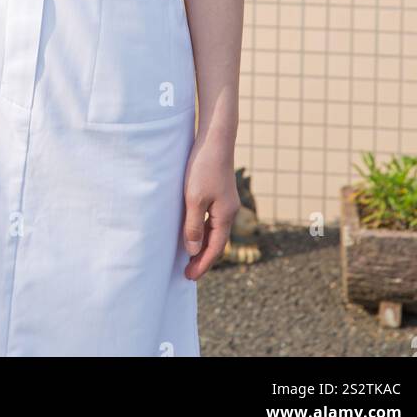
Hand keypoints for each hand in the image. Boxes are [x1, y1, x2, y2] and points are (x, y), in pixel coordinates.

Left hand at [181, 132, 241, 278]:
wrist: (215, 139)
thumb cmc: (203, 167)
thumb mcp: (194, 199)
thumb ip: (193, 226)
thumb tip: (192, 251)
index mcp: (225, 215)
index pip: (215, 249)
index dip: (202, 264)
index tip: (189, 277)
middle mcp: (229, 211)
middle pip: (217, 242)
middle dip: (203, 258)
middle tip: (187, 272)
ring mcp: (226, 201)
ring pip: (214, 231)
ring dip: (202, 244)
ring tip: (189, 257)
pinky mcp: (220, 192)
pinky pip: (212, 219)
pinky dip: (203, 229)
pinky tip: (193, 230)